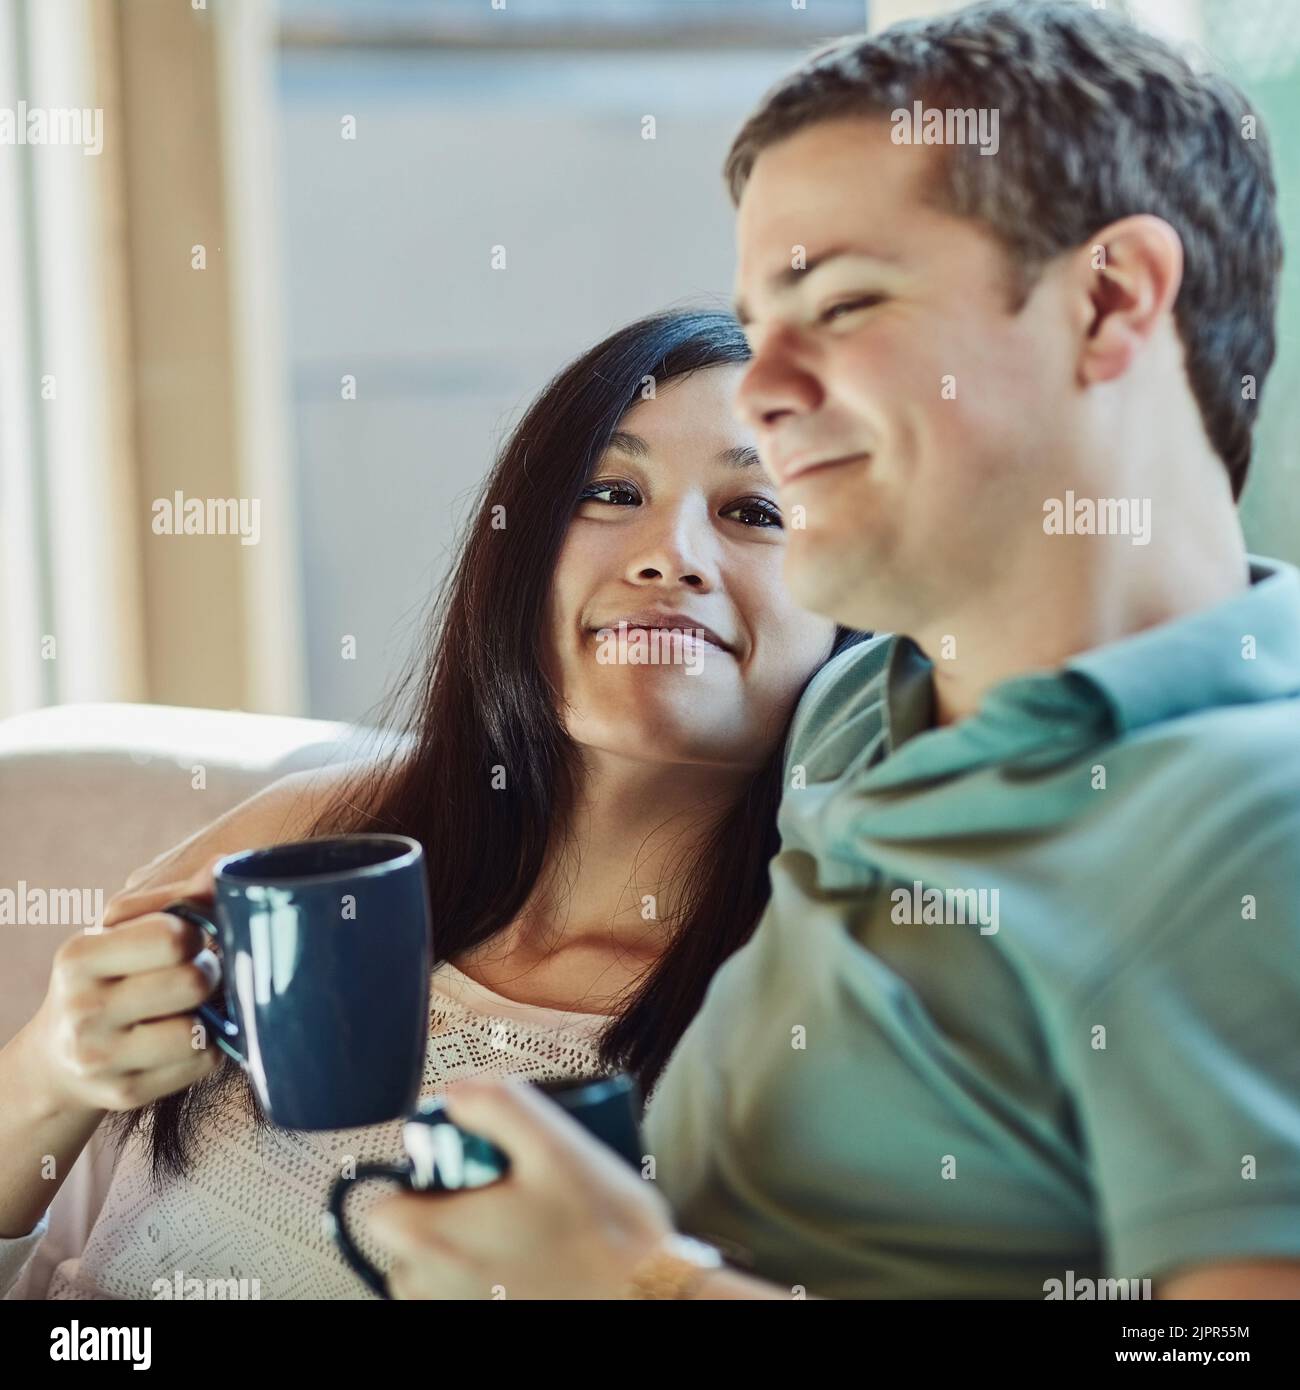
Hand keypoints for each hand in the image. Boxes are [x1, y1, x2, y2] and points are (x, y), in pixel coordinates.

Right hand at [26, 857, 226, 1114]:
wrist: (59, 1056)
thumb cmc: (107, 977)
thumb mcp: (123, 932)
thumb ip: (177, 897)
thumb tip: (224, 867)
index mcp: (79, 956)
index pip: (171, 936)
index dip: (194, 933)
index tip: (187, 939)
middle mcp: (83, 1009)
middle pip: (193, 981)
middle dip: (208, 972)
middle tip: (198, 972)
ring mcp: (101, 1058)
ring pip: (200, 1029)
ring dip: (210, 1013)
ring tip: (193, 1005)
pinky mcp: (125, 1094)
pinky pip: (201, 1062)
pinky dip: (207, 1046)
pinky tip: (187, 1036)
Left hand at [362, 1077, 676, 1298]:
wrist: (647, 1299)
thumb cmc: (604, 1230)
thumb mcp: (555, 1142)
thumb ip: (496, 1103)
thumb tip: (454, 1091)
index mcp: (435, 1239)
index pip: (382, 1208)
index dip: (418, 1181)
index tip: (466, 1173)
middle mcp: (432, 1288)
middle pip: (406, 1244)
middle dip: (442, 1216)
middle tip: (503, 1198)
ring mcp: (456, 1316)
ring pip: (432, 1278)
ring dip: (460, 1253)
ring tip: (521, 1234)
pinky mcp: (483, 1330)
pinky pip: (463, 1299)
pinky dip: (484, 1283)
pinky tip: (531, 1267)